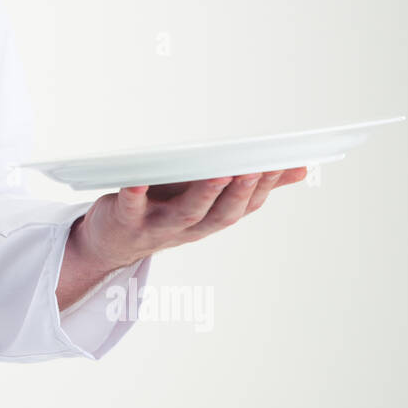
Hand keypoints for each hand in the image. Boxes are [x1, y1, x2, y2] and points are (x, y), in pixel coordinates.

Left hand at [56, 167, 306, 309]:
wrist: (109, 245)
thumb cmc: (162, 212)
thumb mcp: (207, 201)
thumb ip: (247, 185)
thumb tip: (298, 169)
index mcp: (209, 220)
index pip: (244, 206)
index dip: (265, 188)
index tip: (285, 162)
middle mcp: (187, 227)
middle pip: (220, 214)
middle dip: (240, 192)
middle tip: (256, 168)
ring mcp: (156, 225)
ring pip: (186, 213)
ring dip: (204, 194)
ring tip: (219, 172)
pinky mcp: (124, 219)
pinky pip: (131, 207)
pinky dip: (134, 195)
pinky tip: (137, 181)